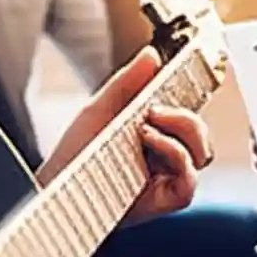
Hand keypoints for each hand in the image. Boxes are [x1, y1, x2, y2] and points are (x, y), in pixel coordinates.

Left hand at [39, 48, 212, 222]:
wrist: (54, 185)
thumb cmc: (74, 153)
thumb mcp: (100, 109)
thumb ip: (127, 82)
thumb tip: (152, 55)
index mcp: (156, 133)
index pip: (189, 115)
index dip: (194, 99)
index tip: (185, 78)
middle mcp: (165, 157)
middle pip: (201, 134)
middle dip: (186, 115)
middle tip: (153, 109)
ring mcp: (166, 179)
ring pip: (202, 153)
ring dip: (183, 130)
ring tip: (146, 126)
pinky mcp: (164, 201)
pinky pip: (189, 180)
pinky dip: (177, 155)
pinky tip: (151, 142)